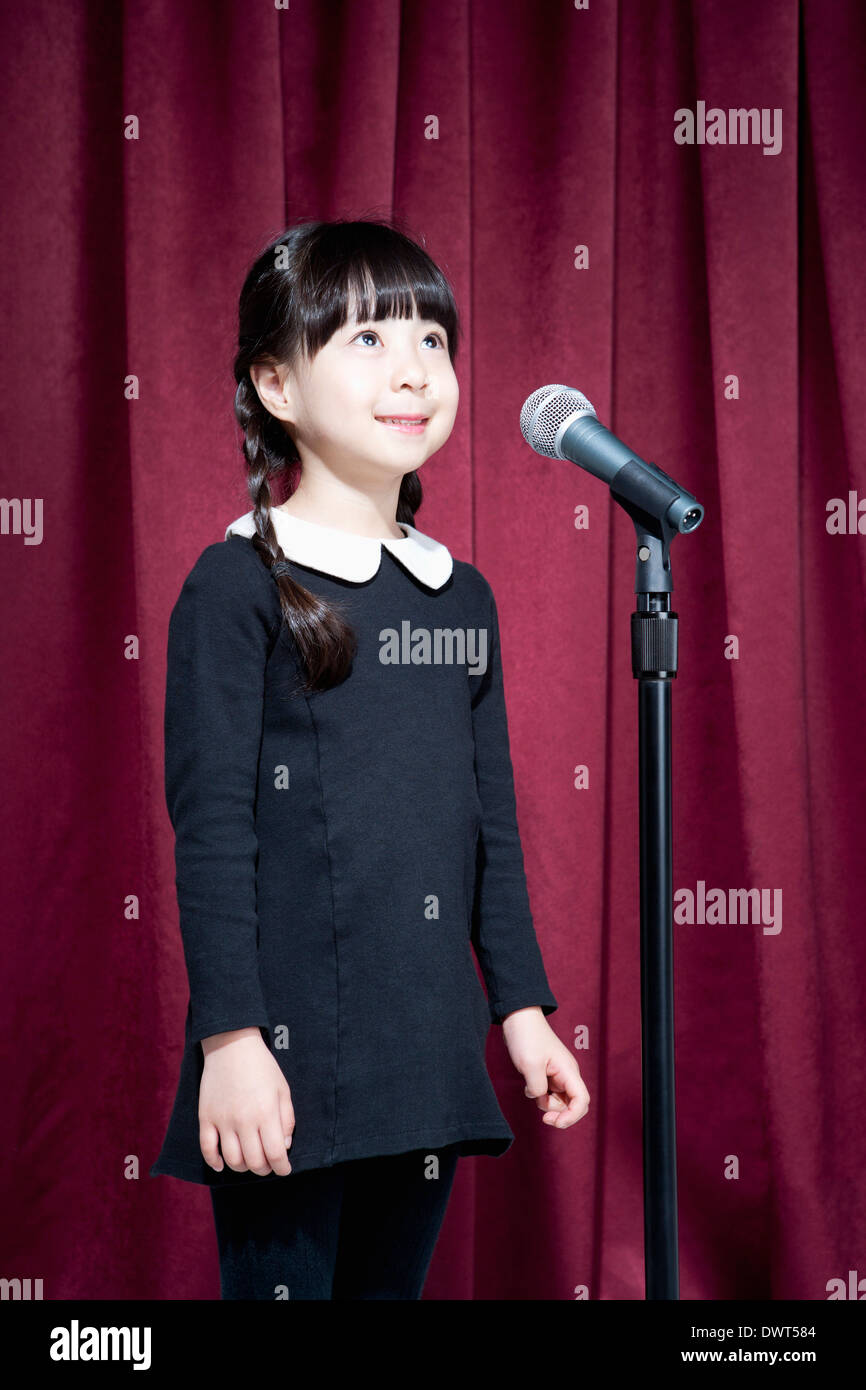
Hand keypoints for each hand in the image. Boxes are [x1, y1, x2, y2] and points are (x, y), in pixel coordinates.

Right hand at [198, 1028, 294, 1175]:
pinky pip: (207, 1149)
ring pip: (232, 1160)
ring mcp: (222, 1120)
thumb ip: (287, 1119)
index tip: (285, 1170)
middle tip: (268, 1165)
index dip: (282, 1168)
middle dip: (264, 1169)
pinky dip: (214, 1162)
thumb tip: (284, 1146)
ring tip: (249, 1162)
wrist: (231, 1045)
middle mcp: (244, 1120)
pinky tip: (222, 1165)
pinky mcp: (205, 1117)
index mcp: (266, 1112)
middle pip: (254, 1161)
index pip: (276, 1153)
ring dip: (243, 1167)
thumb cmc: (262, 1067)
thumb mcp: (282, 1089)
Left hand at [500, 1007, 589, 1129]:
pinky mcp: (547, 1073)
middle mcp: (567, 1074)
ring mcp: (557, 1074)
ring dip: (545, 1103)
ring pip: (558, 1100)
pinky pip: (547, 1093)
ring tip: (531, 1089)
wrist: (518, 1017)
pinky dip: (538, 1094)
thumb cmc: (526, 1037)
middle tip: (543, 1117)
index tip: (553, 1122)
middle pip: (571, 1104)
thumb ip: (538, 1088)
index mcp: (568, 1071)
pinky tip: (528, 1083)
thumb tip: (541, 1099)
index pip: (582, 1101)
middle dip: (558, 1113)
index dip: (572, 1117)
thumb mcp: (530, 1065)